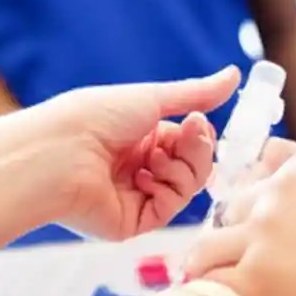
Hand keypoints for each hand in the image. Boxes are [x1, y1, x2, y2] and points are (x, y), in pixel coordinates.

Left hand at [39, 67, 240, 240]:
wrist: (60, 152)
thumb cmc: (96, 117)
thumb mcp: (151, 99)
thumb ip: (196, 94)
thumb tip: (235, 74)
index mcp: (140, 136)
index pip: (188, 140)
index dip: (200, 134)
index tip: (197, 122)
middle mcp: (139, 166)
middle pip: (194, 165)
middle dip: (197, 150)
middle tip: (188, 135)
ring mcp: (136, 195)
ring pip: (187, 187)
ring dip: (182, 168)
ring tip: (156, 156)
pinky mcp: (131, 221)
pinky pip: (169, 209)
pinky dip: (166, 190)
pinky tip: (145, 176)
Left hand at [185, 152, 295, 295]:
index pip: (257, 180)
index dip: (251, 212)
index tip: (248, 233)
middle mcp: (277, 191)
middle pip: (229, 208)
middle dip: (228, 236)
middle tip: (224, 261)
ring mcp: (263, 230)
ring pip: (211, 244)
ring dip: (212, 263)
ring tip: (206, 284)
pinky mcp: (256, 272)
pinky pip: (214, 278)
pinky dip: (210, 290)